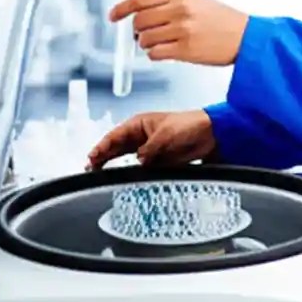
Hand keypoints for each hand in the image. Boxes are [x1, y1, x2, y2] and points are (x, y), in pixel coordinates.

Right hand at [86, 110, 217, 169]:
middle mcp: (141, 136)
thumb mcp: (166, 135)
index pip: (115, 135)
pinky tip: (121, 177)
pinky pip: (139, 167)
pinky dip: (129, 171)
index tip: (92, 157)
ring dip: (112, 164)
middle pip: (115, 147)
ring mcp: (148, 148)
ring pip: (123, 157)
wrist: (210, 134)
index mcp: (140, 124)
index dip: (102, 146)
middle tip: (90, 168)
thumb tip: (139, 161)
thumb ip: (150, 149)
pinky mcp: (157, 160)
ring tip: (98, 173)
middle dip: (102, 156)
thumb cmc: (189, 125)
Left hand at [110, 0, 249, 65]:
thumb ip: (167, 3)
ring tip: (160, 44)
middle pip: (139, 20)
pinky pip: (155, 54)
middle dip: (137, 31)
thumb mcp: (195, 0)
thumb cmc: (220, 20)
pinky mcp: (186, 49)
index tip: (114, 16)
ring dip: (146, 44)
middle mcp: (180, 8)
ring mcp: (183, 29)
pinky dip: (155, 55)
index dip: (122, 8)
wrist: (245, 37)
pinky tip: (166, 52)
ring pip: (145, 39)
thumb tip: (137, 13)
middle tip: (144, 35)